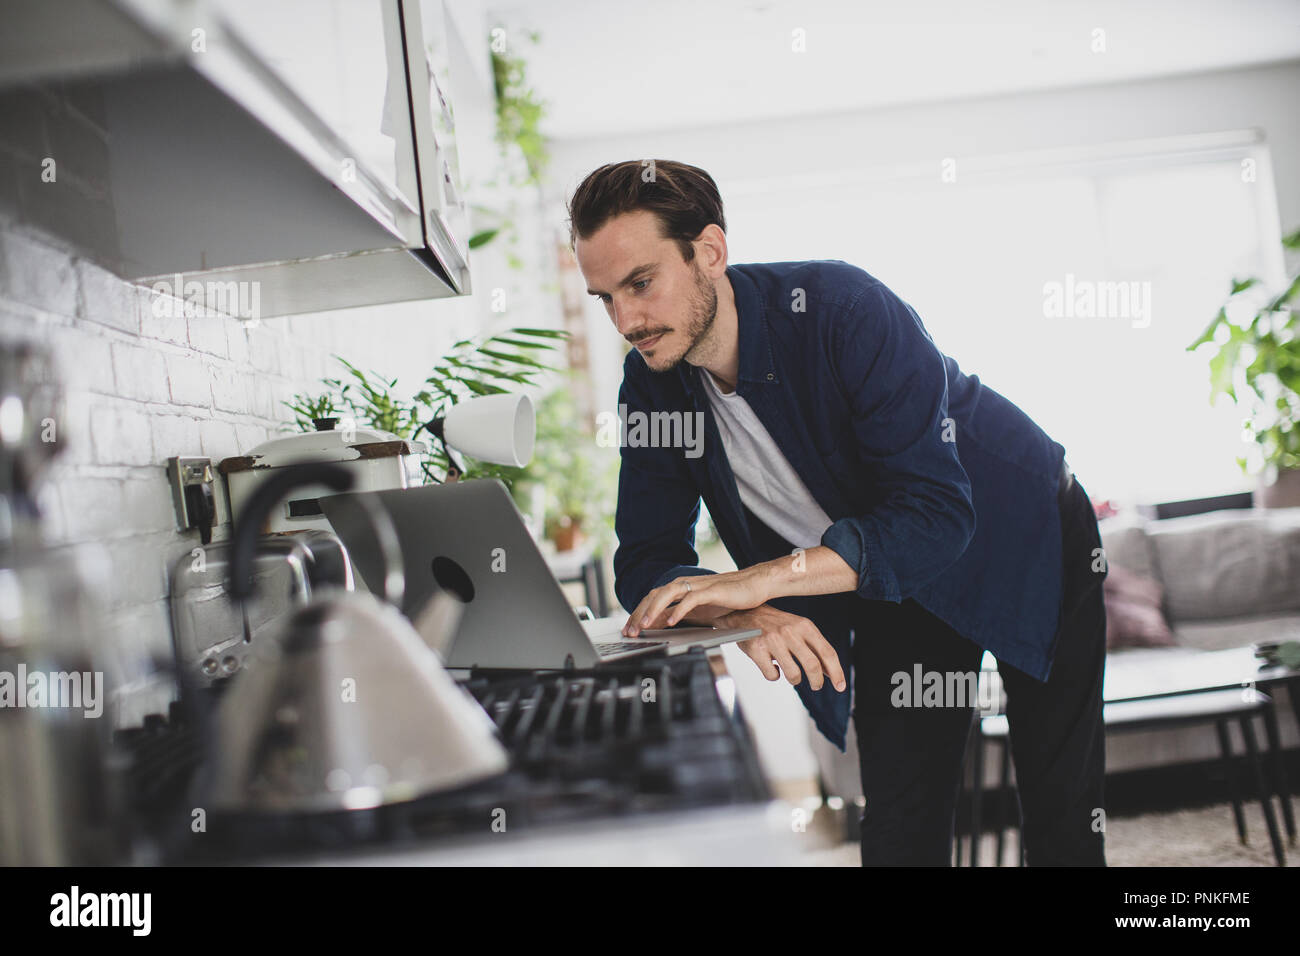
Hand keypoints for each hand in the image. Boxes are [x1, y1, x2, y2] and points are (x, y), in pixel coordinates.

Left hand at [622, 566, 773, 635]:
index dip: (638, 614)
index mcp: (681, 589)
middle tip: (630, 631)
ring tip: (645, 625)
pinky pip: (691, 599)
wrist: (755, 585)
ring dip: (654, 610)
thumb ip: (682, 614)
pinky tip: (672, 621)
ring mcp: (697, 586)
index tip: (628, 630)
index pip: (652, 599)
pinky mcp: (711, 591)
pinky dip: (680, 610)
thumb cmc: (729, 598)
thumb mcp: (700, 610)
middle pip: (655, 595)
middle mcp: (685, 585)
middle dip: (640, 613)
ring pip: (668, 594)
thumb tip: (662, 626)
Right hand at [716, 605, 846, 692]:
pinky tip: (773, 667)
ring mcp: (773, 641)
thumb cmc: (777, 624)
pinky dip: (775, 676)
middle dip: (817, 682)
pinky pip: (772, 675)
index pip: (827, 652)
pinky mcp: (757, 650)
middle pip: (812, 666)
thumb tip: (831, 672)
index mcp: (805, 626)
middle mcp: (790, 632)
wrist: (746, 613)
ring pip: (793, 674)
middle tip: (816, 686)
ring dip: (795, 680)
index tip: (841, 687)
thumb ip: (815, 647)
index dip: (836, 672)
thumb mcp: (799, 628)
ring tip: (792, 675)